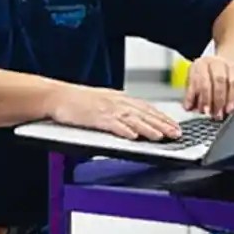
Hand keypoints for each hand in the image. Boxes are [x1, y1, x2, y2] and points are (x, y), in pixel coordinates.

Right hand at [47, 83, 181, 140]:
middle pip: (143, 113)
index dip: (162, 117)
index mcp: (118, 98)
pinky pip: (113, 124)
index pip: (145, 107)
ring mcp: (106, 109)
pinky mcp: (95, 117)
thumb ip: (119, 107)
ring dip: (148, 128)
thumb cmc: (76, 100)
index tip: (174, 125)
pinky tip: (134, 136)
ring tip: (161, 137)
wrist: (56, 96)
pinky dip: (124, 130)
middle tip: (177, 133)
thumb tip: (134, 118)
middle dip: (162, 124)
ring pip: (132, 119)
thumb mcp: (102, 100)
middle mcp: (115, 102)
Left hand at [184, 55, 233, 119]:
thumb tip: (189, 107)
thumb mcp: (193, 85)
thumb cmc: (204, 80)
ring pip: (233, 82)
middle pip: (219, 80)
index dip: (203, 97)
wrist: (219, 68)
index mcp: (200, 65)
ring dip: (231, 99)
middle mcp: (216, 62)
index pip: (202, 80)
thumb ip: (191, 96)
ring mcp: (232, 65)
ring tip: (228, 111)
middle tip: (217, 114)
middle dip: (218, 100)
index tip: (204, 110)